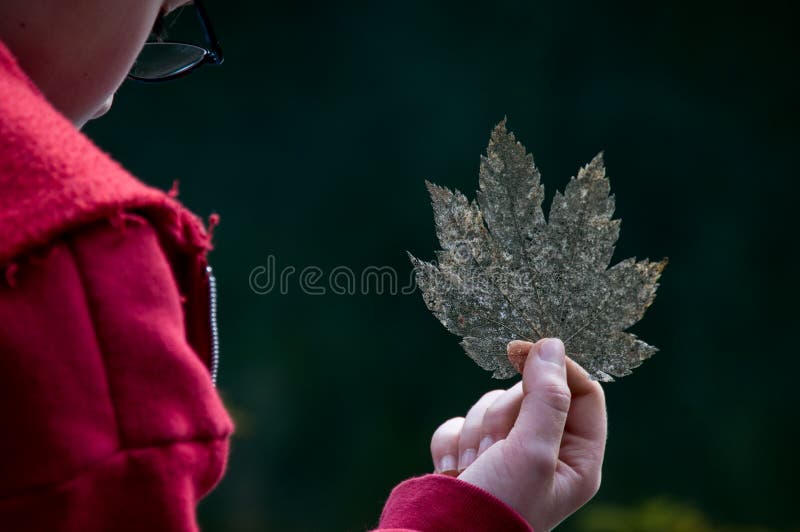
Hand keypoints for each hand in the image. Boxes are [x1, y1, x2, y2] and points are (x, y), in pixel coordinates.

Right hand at [430, 338, 606, 530]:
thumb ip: (546, 397)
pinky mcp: (472, 454)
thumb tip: (551, 345)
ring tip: (475, 468)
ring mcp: (506, 453)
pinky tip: (455, 470)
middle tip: (496, 448)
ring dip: (476, 432)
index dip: (555, 367)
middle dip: (502, 416)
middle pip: (529, 394)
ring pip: (491, 405)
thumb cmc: (497, 505)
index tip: (522, 350)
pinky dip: (452, 442)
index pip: (582, 392)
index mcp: (577, 458)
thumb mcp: (532, 451)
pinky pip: (460, 422)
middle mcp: (545, 453)